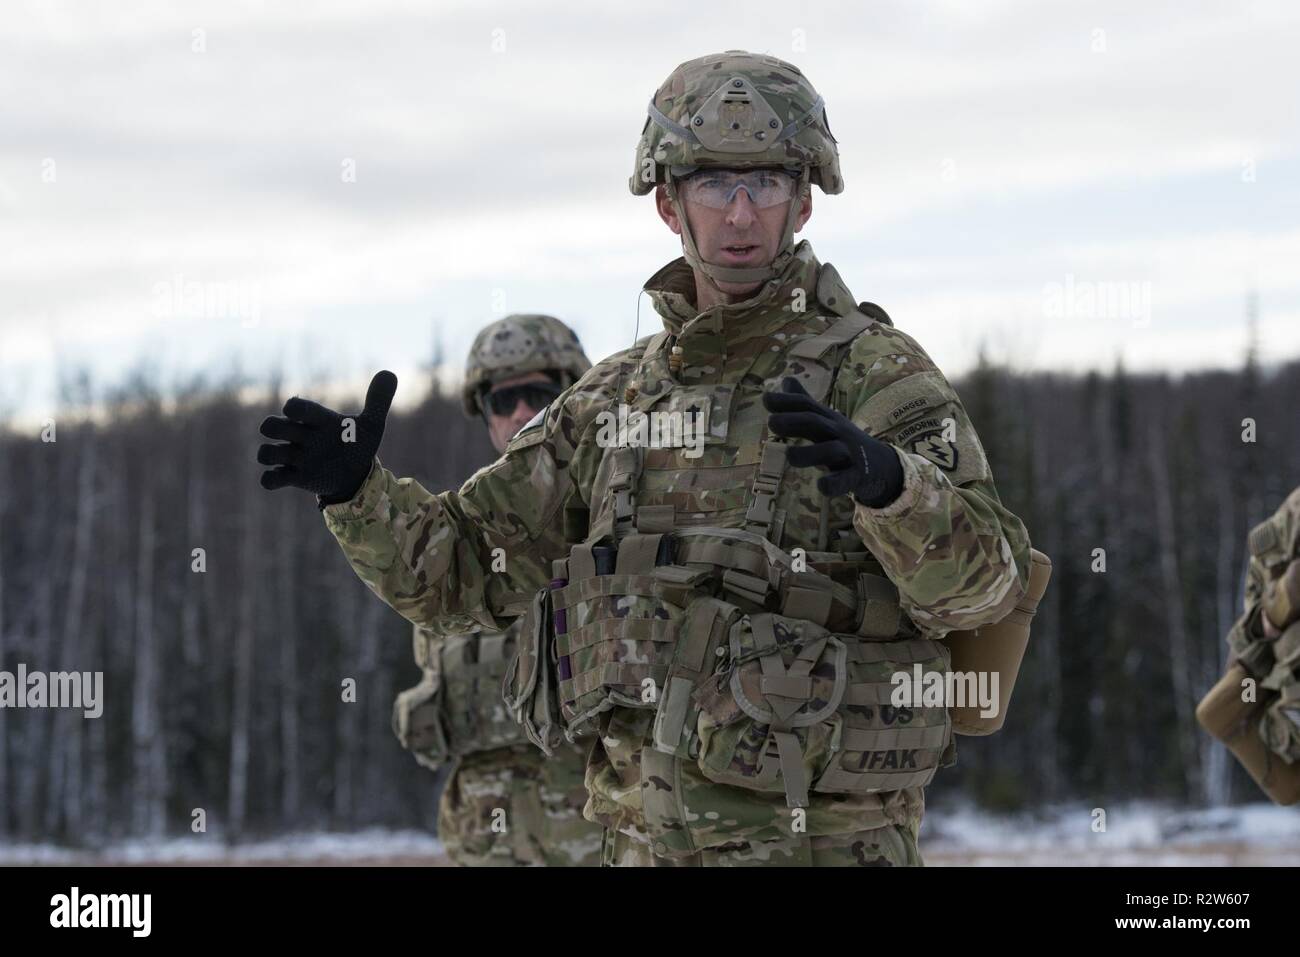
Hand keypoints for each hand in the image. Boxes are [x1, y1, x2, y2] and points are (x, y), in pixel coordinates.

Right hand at [258, 370, 396, 506]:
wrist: (355, 474)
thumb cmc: (357, 444)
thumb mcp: (371, 425)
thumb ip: (378, 401)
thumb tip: (389, 374)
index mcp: (318, 421)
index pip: (298, 407)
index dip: (294, 408)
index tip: (298, 413)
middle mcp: (302, 437)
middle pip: (271, 426)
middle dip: (275, 429)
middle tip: (298, 438)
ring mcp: (296, 458)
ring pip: (265, 453)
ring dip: (272, 455)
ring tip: (293, 461)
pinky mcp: (293, 478)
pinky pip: (268, 480)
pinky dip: (272, 480)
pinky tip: (288, 478)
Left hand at [763, 376, 903, 507]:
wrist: (882, 464)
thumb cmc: (843, 439)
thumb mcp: (825, 419)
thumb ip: (803, 402)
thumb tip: (785, 379)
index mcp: (826, 419)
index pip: (807, 406)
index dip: (788, 402)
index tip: (765, 399)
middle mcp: (837, 433)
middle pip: (816, 423)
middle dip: (794, 421)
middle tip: (772, 422)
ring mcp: (848, 454)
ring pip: (831, 450)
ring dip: (809, 453)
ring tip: (789, 456)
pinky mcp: (856, 476)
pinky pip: (845, 480)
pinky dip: (833, 483)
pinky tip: (821, 485)